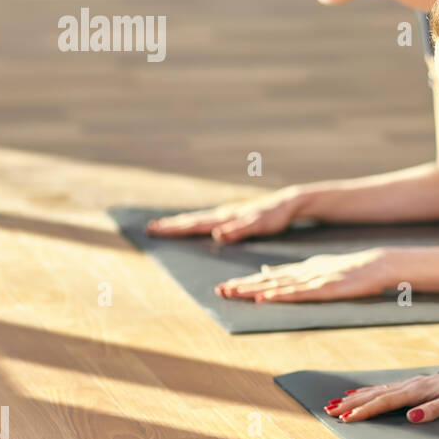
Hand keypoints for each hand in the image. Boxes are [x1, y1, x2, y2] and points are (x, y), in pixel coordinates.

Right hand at [145, 188, 303, 242]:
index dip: (174, 228)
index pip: (194, 224)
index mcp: (225, 218)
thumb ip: (239, 230)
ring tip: (164, 226)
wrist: (288, 203)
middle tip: (150, 228)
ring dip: (180, 223)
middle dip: (171, 225)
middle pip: (192, 220)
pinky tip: (194, 226)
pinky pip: (208, 220)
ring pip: (199, 219)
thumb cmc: (275, 216)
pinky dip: (195, 222)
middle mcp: (223, 214)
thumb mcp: (259, 225)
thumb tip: (216, 235)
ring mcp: (228, 214)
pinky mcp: (233, 216)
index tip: (154, 230)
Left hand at [217, 249, 391, 301]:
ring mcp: (314, 280)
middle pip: (269, 280)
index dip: (248, 281)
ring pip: (279, 286)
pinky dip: (281, 296)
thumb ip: (297, 271)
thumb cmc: (354, 270)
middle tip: (220, 290)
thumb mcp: (321, 268)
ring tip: (234, 293)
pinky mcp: (326, 289)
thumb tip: (271, 271)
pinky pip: (299, 294)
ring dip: (255, 290)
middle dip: (244, 285)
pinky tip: (266, 298)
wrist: (379, 264)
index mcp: (304, 269)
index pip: (270, 276)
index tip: (227, 285)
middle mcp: (305, 273)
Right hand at [323, 362, 438, 423]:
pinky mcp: (417, 385)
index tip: (345, 418)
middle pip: (376, 394)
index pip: (385, 402)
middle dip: (352, 403)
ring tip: (337, 402)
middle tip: (329, 411)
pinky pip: (388, 389)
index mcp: (418, 390)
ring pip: (379, 390)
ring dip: (357, 397)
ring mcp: (414, 384)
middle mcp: (412, 385)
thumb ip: (434, 410)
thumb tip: (412, 417)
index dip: (364, 411)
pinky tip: (364, 393)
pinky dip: (371, 391)